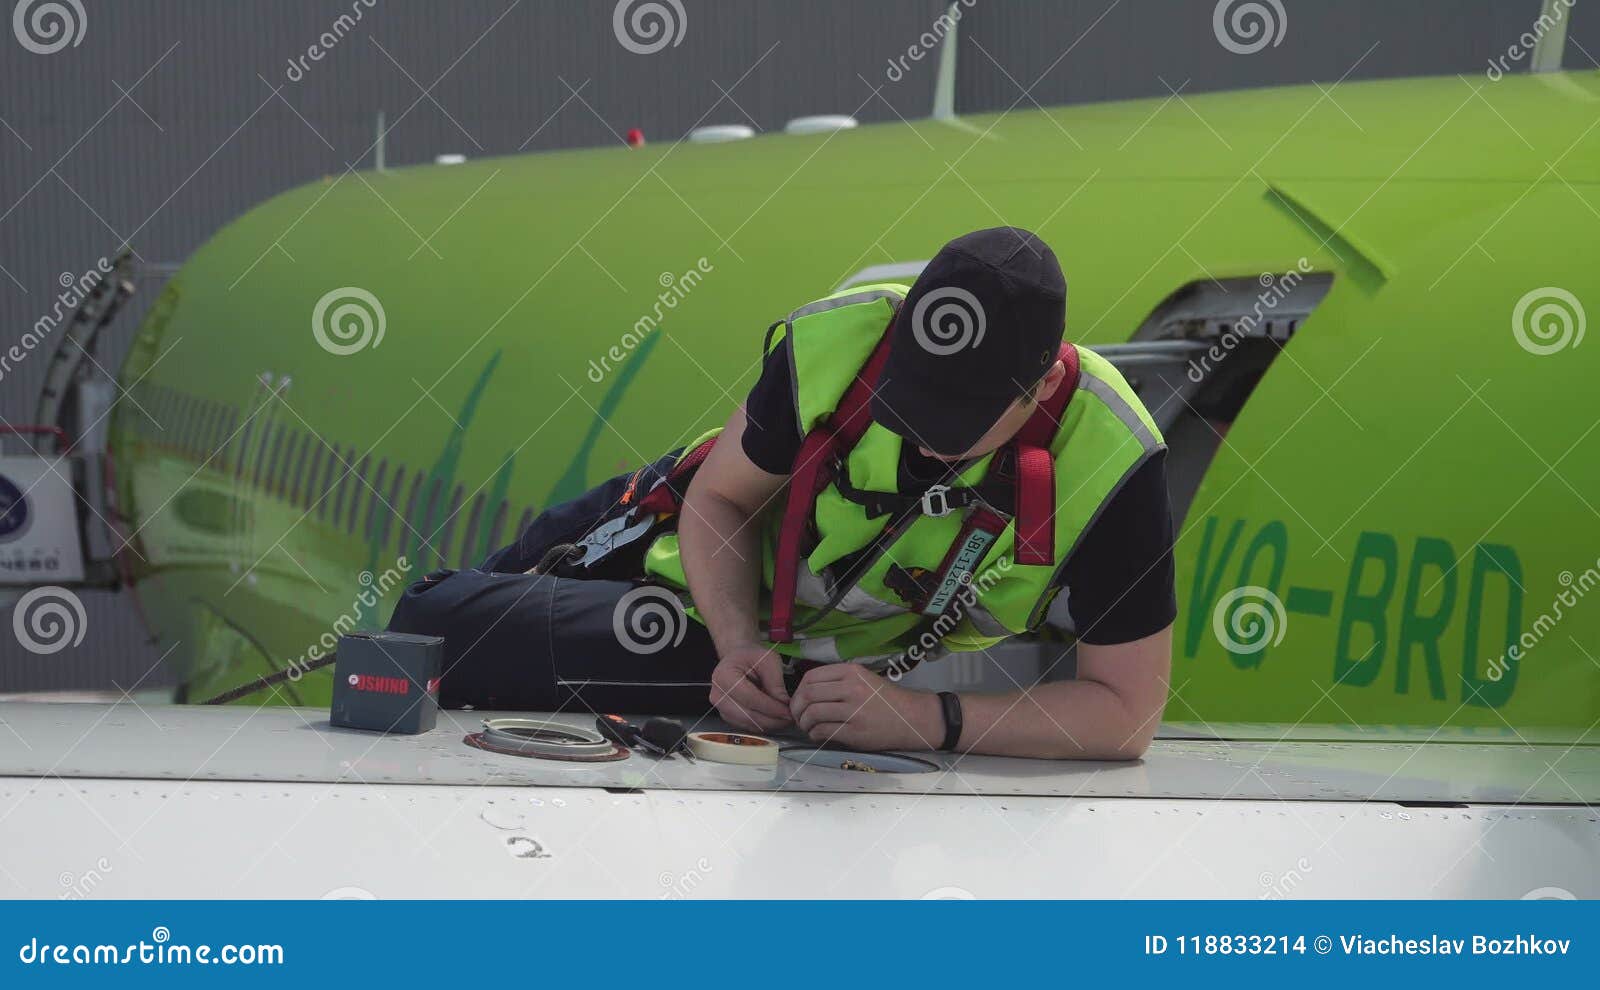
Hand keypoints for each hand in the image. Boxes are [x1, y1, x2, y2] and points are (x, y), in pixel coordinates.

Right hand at [710, 643, 793, 733]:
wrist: (738, 658)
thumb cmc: (751, 656)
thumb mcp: (768, 660)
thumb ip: (775, 682)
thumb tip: (784, 705)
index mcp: (724, 676)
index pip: (750, 698)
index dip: (771, 708)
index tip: (788, 711)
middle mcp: (718, 695)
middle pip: (748, 716)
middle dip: (772, 719)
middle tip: (790, 717)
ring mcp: (721, 708)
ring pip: (749, 724)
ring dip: (769, 724)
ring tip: (784, 717)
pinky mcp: (727, 716)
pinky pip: (747, 726)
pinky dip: (763, 724)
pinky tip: (774, 717)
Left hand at [789, 663, 940, 750]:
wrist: (911, 718)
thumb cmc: (885, 699)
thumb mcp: (863, 678)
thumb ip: (837, 680)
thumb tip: (806, 691)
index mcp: (851, 672)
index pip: (811, 677)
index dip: (798, 690)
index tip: (799, 700)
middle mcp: (851, 688)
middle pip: (808, 695)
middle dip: (797, 708)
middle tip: (798, 716)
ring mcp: (853, 710)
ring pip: (813, 713)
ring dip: (804, 723)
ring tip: (807, 727)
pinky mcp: (855, 731)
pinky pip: (823, 731)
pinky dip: (814, 734)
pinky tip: (817, 735)